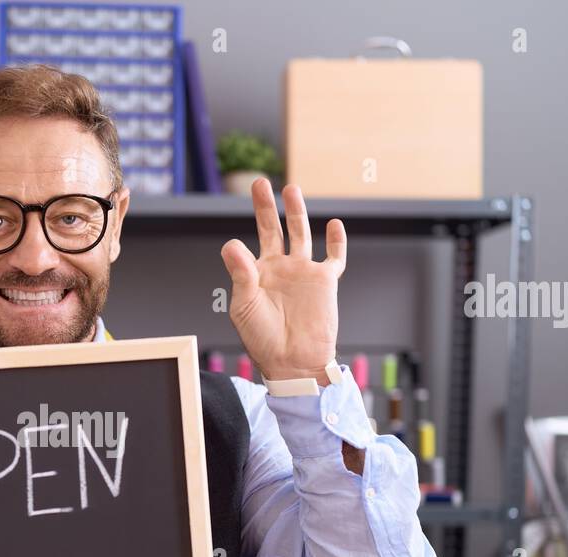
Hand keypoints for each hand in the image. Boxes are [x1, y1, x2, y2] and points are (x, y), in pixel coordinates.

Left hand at [220, 179, 345, 382]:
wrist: (293, 362)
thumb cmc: (264, 340)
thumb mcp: (245, 307)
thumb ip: (241, 274)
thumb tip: (231, 243)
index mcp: (257, 273)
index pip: (250, 244)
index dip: (247, 231)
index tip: (243, 226)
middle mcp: (280, 268)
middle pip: (274, 229)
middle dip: (267, 206)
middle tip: (260, 183)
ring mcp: (303, 272)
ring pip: (301, 234)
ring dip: (296, 212)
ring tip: (291, 189)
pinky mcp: (325, 281)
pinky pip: (334, 257)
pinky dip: (336, 241)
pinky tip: (334, 224)